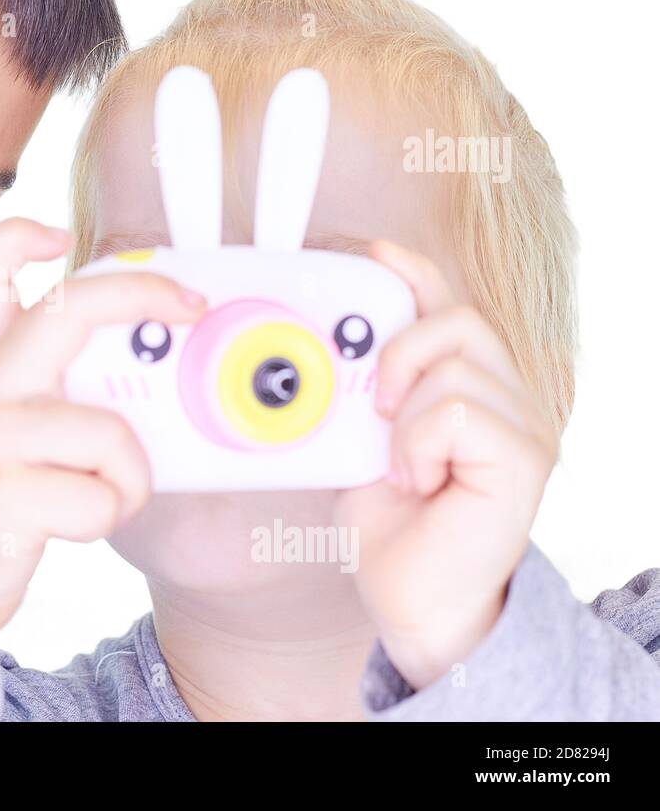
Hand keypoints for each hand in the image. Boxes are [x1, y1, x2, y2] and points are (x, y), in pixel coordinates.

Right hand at [0, 218, 206, 718]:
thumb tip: (179, 362)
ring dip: (130, 478)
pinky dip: (108, 516)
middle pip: (68, 309)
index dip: (18, 238)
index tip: (62, 237)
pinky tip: (70, 523)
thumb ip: (72, 388)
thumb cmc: (6, 491)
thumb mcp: (22, 424)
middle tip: (193, 307)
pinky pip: (103, 498)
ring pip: (112, 435)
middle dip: (143, 294)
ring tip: (99, 494)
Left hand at [334, 240, 558, 689]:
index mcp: (470, 385)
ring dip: (406, 417)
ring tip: (402, 466)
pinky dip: (420, 445)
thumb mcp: (361, 439)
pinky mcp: (526, 456)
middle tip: (375, 405)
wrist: (410, 599)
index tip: (372, 251)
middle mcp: (509, 396)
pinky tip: (421, 482)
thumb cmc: (391, 526)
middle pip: (459, 321)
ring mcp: (525, 425)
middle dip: (401, 350)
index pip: (450, 305)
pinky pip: (458, 411)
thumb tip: (325, 342)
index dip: (415, 272)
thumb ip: (362, 390)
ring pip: (454, 368)